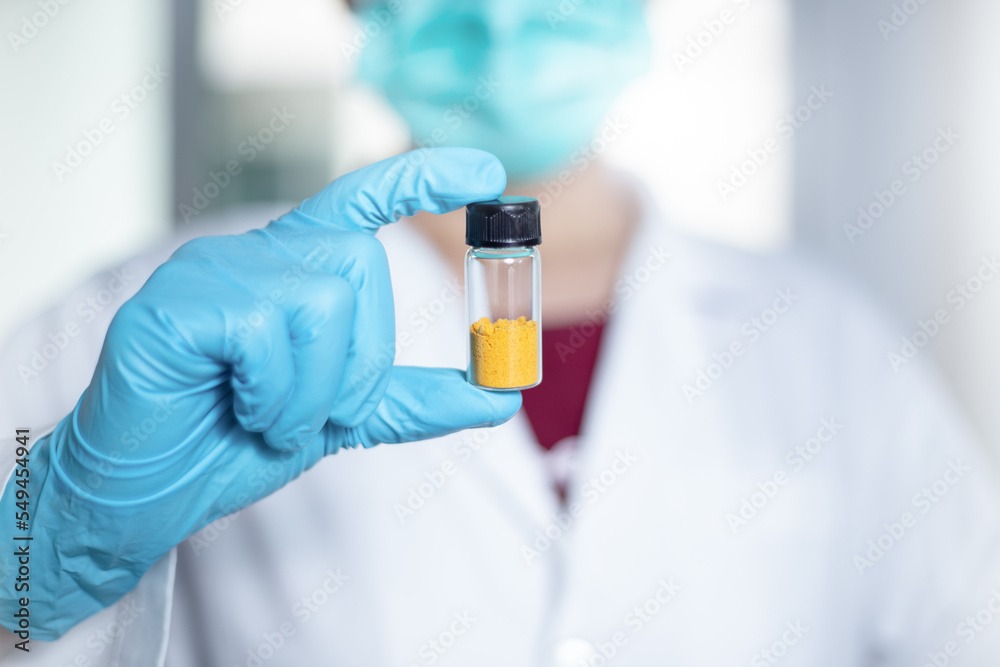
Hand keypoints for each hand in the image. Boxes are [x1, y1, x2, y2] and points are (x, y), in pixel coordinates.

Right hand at [0, 148, 519, 638]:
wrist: (154, 488)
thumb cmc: (236, 438)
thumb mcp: (342, 415)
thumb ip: (412, 398)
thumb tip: (498, 397)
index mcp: (296, 268)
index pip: (364, 199)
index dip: (424, 179)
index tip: (488, 172)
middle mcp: (257, 253)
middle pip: (360, 263)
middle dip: (361, 359)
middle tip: (318, 411)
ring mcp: (211, 270)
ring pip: (321, 302)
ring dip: (315, 390)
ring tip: (272, 418)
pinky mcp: (173, 303)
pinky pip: (265, 333)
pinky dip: (275, 395)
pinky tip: (242, 411)